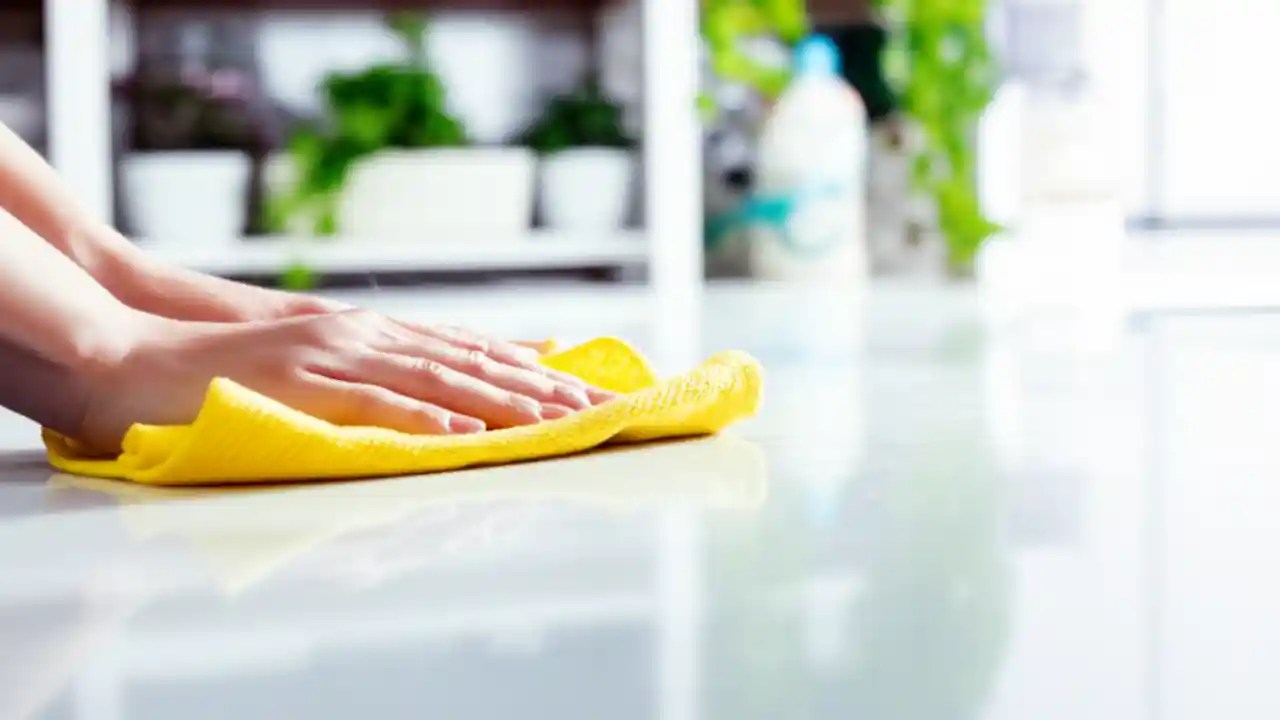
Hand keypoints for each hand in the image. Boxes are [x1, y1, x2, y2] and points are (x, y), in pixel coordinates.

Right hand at [76, 309, 614, 452]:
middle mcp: (367, 335)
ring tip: (558, 421)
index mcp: (372, 331)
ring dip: (503, 400)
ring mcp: (338, 353)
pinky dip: (426, 415)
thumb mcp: (316, 359)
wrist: (147, 347)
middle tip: (598, 404)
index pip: (470, 349)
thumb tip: (432, 392)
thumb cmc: (231, 361)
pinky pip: (377, 400)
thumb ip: (375, 369)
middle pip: (472, 360)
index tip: (583, 387)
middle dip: (542, 385)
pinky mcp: (305, 380)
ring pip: (440, 376)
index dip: (532, 368)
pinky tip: (465, 430)